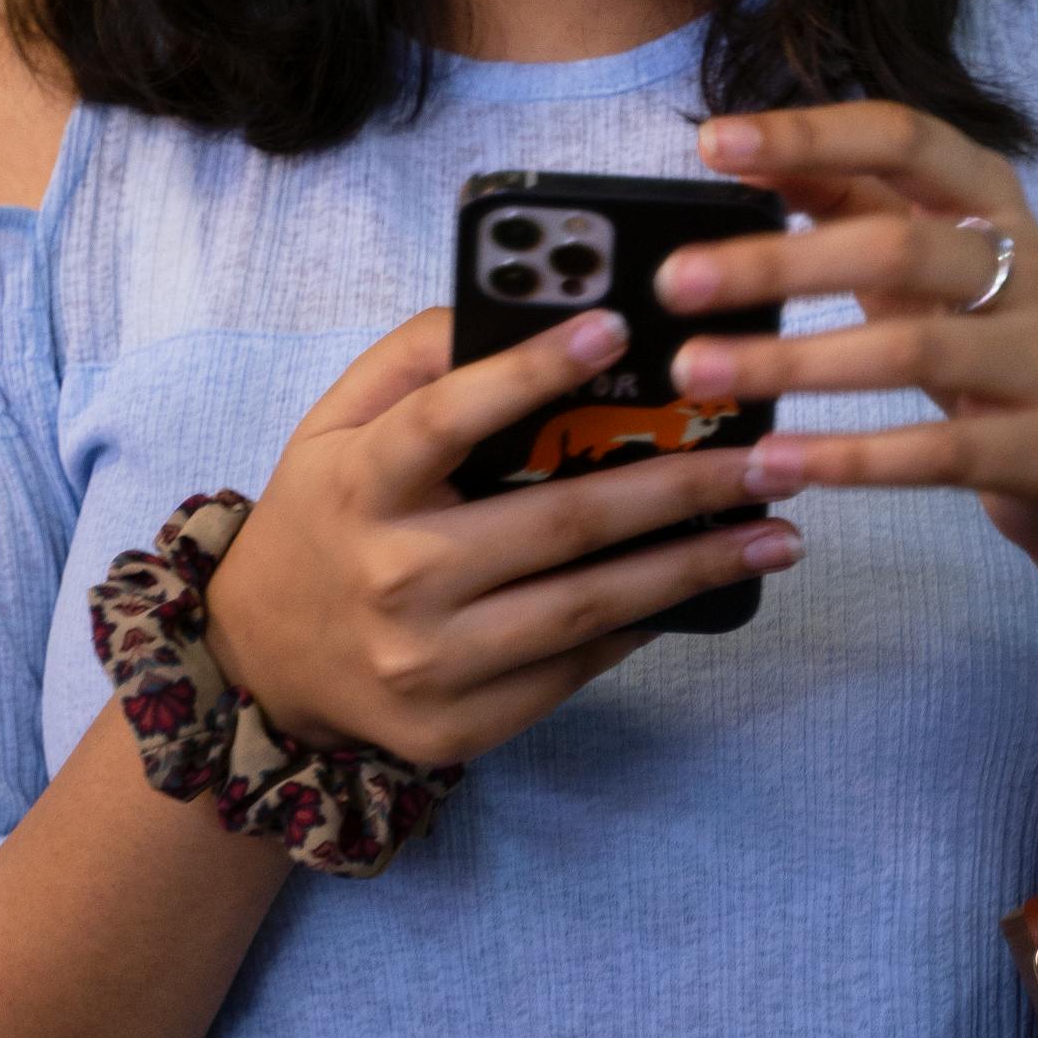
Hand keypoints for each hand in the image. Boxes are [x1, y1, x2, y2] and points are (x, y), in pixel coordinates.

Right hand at [203, 304, 802, 763]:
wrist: (263, 662)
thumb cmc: (325, 515)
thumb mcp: (336, 420)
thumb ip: (412, 356)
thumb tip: (521, 310)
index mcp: (361, 482)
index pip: (448, 416)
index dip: (530, 370)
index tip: (618, 326)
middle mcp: (395, 574)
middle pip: (559, 523)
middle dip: (681, 485)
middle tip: (769, 457)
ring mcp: (428, 662)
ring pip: (588, 608)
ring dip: (694, 567)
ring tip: (774, 533)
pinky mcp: (457, 727)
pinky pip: (573, 669)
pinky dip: (645, 625)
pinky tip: (704, 588)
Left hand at [658, 104, 1037, 552]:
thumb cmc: (982, 333)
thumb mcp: (921, 256)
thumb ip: (841, 200)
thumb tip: (736, 146)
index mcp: (988, 199)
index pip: (902, 139)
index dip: (810, 135)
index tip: (714, 142)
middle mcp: (1026, 266)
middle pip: (898, 247)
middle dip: (777, 264)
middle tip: (676, 282)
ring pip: (912, 352)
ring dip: (793, 362)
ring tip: (698, 371)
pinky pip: (938, 452)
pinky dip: (850, 457)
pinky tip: (772, 459)